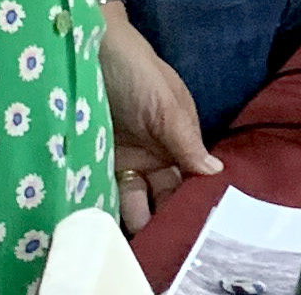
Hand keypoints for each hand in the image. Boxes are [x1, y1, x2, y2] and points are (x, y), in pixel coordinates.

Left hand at [99, 15, 219, 234]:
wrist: (83, 51)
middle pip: (165, 195)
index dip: (193, 203)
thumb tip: (217, 173)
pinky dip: (109, 211)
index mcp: (181, 138)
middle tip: (164, 250)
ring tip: (136, 250)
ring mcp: (127, 160)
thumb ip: (186, 142)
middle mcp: (158, 154)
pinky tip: (110, 232)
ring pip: (136, 200)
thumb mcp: (165, 105)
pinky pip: (107, 193)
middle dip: (166, 220)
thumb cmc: (135, 71)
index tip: (194, 233)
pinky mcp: (97, 164)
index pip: (192, 178)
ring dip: (138, 221)